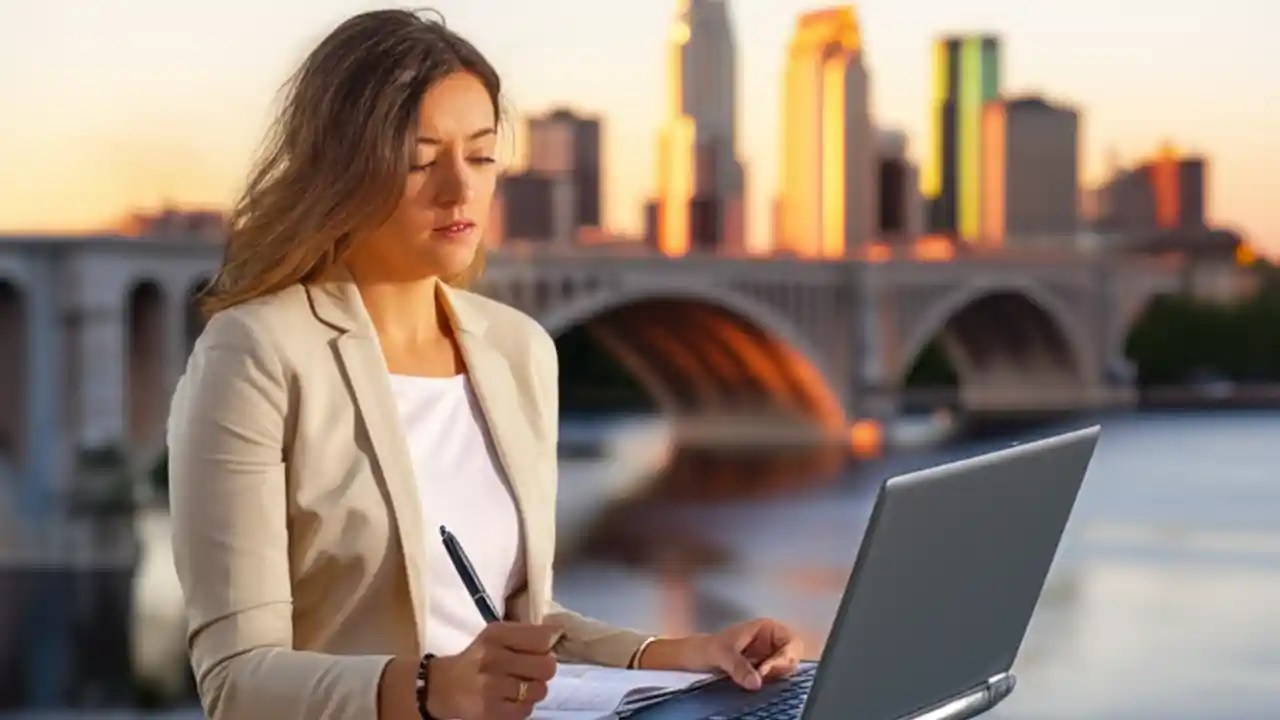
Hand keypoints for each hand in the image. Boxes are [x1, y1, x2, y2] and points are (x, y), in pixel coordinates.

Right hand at [426, 622, 561, 719]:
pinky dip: (523, 706)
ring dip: (534, 690)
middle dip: (544, 669)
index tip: (546, 648)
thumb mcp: (495, 636)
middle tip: (533, 670)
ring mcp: (492, 687)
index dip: (550, 644)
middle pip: (547, 666)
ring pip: (539, 690)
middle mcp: (494, 658)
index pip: (543, 637)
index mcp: (496, 635)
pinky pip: (526, 710)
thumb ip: (526, 634)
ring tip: (520, 687)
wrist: (441, 687)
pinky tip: (512, 700)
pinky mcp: (491, 711)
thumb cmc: (476, 659)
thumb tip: (558, 634)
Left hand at [642, 618, 802, 690]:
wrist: (693, 658)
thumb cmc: (705, 647)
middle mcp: (770, 641)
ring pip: (785, 669)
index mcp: (765, 628)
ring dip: (775, 675)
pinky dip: (770, 682)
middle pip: (792, 655)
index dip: (785, 655)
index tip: (769, 667)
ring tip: (755, 677)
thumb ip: (738, 666)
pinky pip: (776, 678)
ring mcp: (767, 656)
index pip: (791, 640)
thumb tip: (755, 681)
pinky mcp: (762, 670)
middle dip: (781, 667)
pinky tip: (754, 681)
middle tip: (763, 674)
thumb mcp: (721, 654)